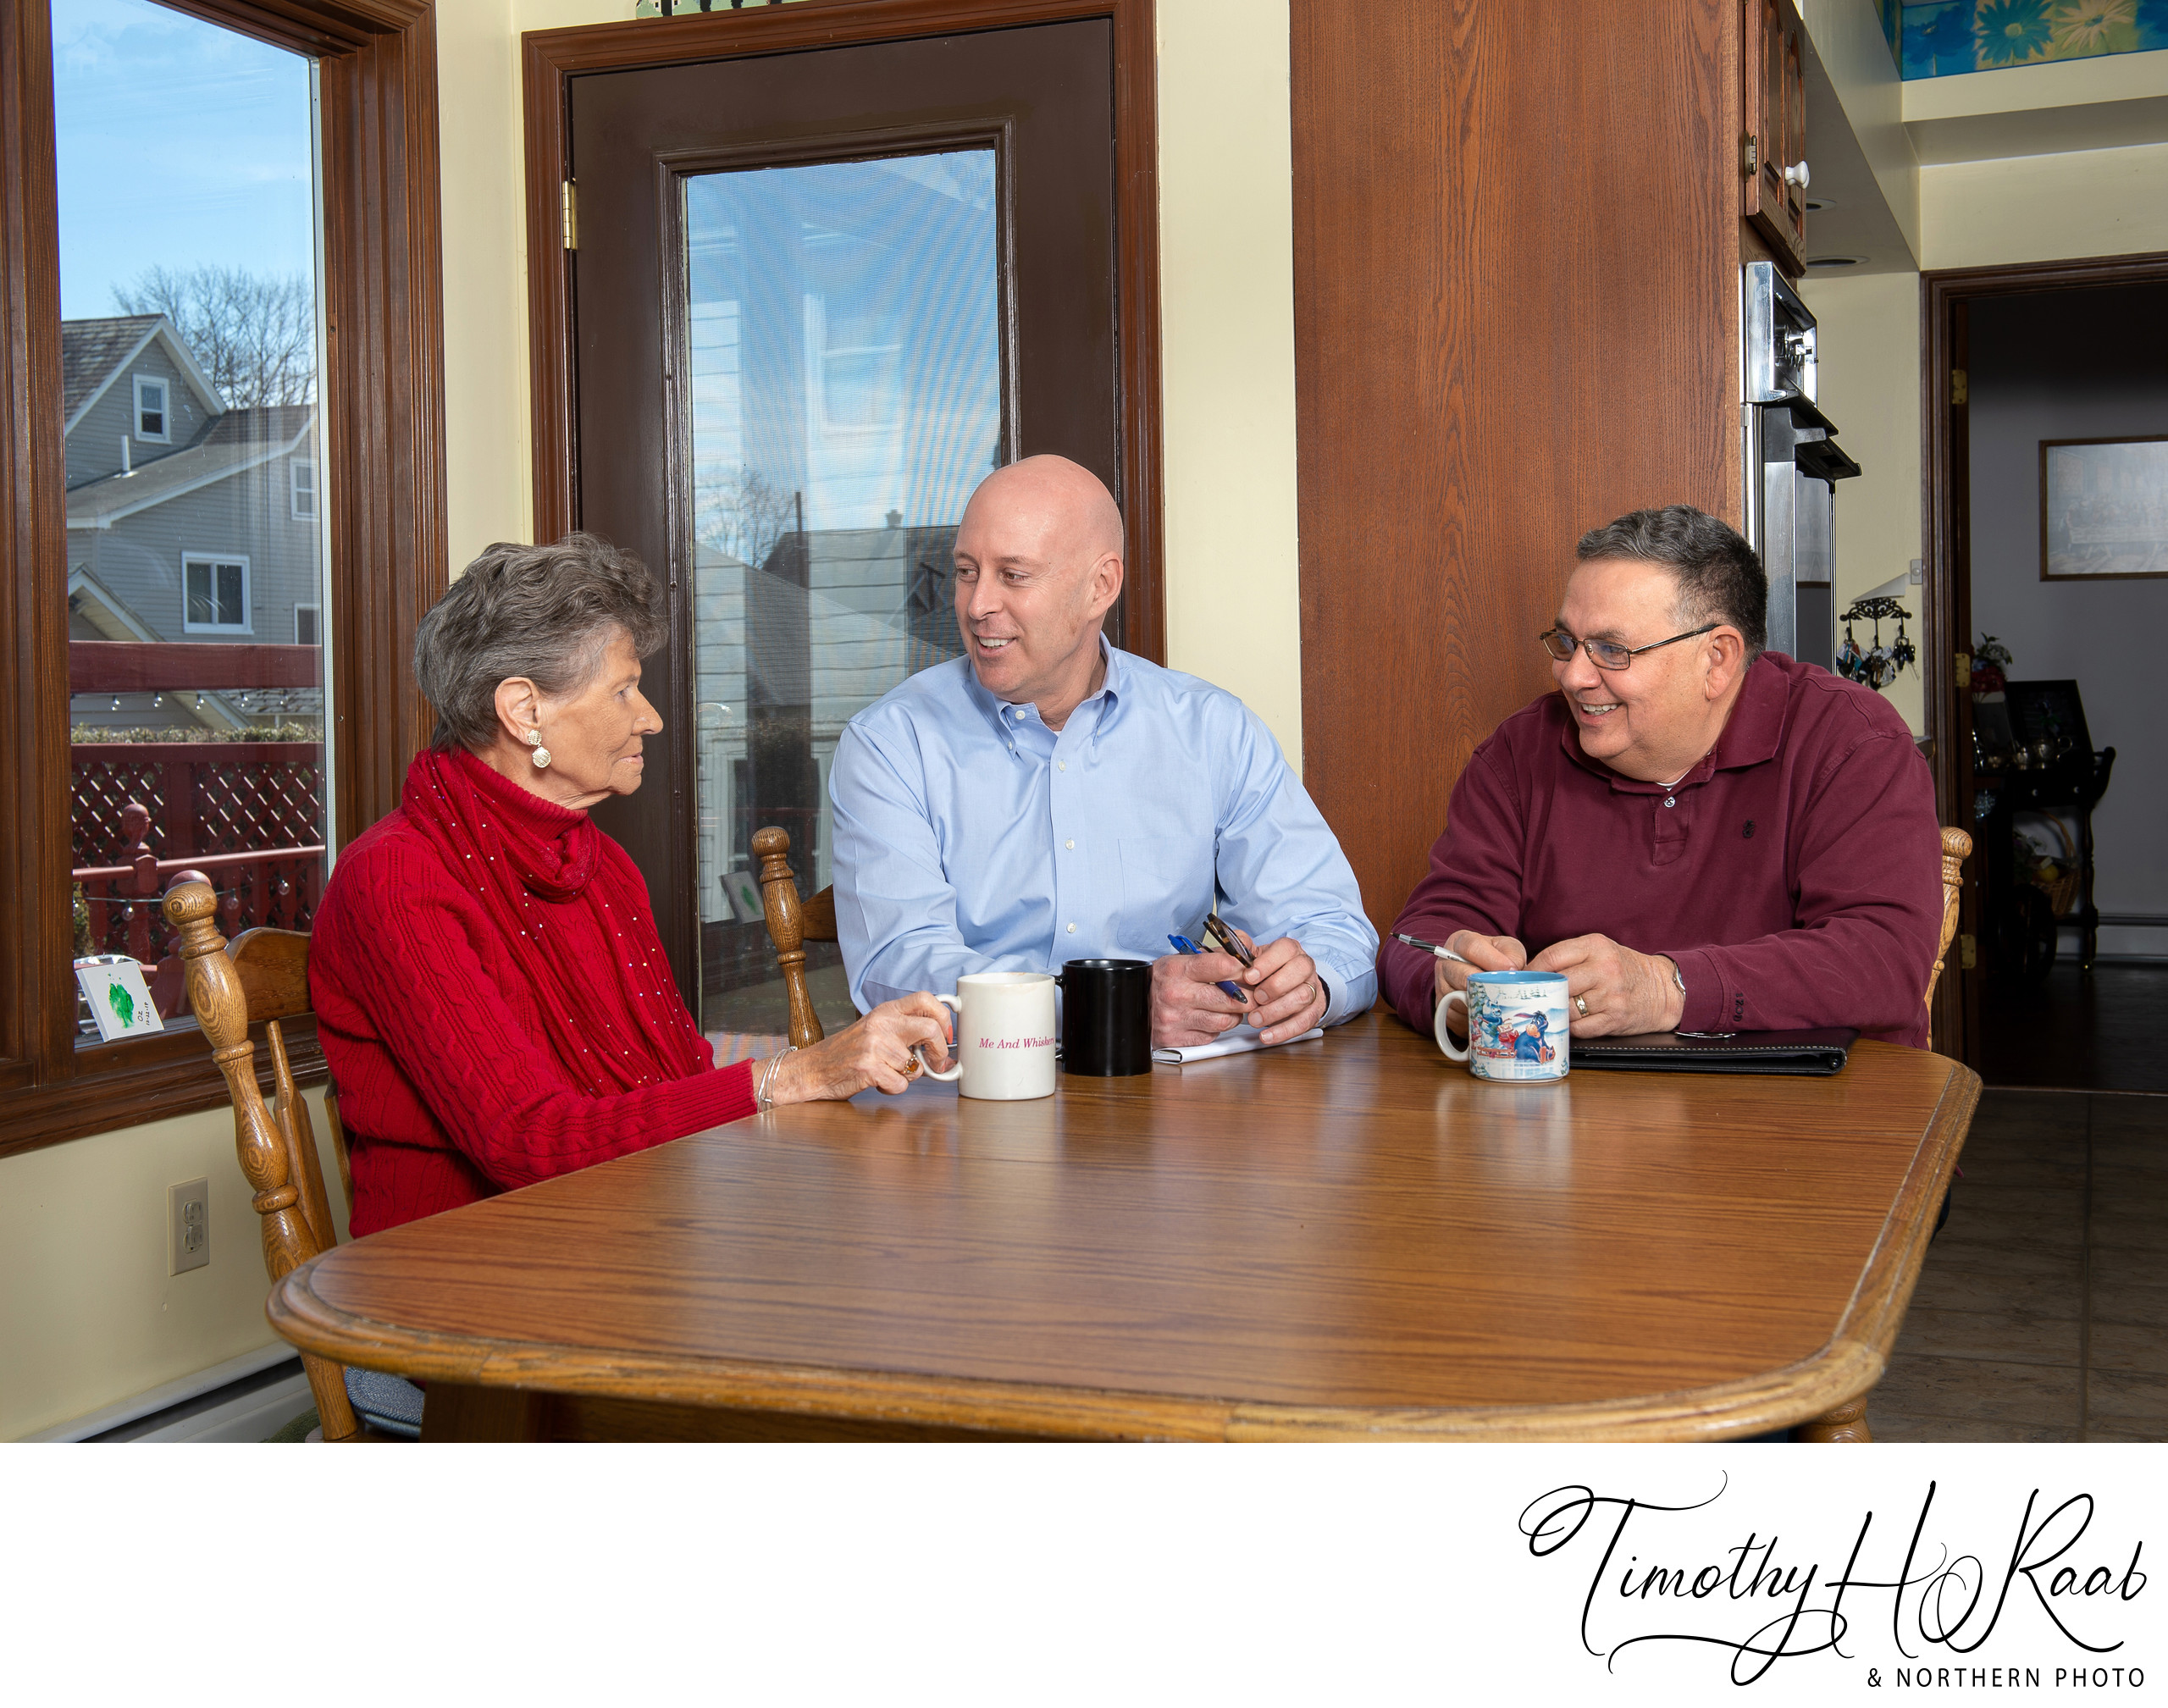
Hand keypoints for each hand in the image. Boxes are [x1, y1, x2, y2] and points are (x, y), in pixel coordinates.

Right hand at [764, 993, 952, 1103]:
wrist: (813, 1069)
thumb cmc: (847, 1052)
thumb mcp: (875, 1029)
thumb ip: (905, 1031)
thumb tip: (944, 1047)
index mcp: (885, 1011)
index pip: (926, 998)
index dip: (943, 1016)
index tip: (946, 1034)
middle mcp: (881, 1024)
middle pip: (931, 1028)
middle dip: (940, 1050)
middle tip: (937, 1062)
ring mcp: (875, 1046)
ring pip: (916, 1066)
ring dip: (907, 1076)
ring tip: (886, 1071)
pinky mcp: (869, 1068)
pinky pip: (901, 1084)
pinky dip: (893, 1088)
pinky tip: (877, 1081)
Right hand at [1151, 948, 1250, 1047]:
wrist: (1131, 1000)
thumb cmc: (1161, 980)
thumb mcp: (1181, 960)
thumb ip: (1213, 958)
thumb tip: (1245, 957)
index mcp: (1178, 969)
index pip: (1222, 966)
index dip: (1242, 969)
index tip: (1248, 972)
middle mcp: (1176, 994)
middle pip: (1230, 999)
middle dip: (1248, 998)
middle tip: (1251, 995)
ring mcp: (1176, 1019)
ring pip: (1224, 1021)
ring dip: (1233, 1016)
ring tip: (1228, 1008)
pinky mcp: (1175, 1038)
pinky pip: (1211, 1036)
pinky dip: (1215, 1029)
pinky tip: (1209, 1019)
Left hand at [1237, 934, 1328, 1043]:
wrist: (1288, 986)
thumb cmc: (1267, 972)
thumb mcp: (1253, 957)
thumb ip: (1241, 951)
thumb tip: (1229, 946)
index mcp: (1290, 950)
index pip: (1286, 949)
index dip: (1267, 963)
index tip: (1249, 976)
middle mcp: (1305, 967)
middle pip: (1300, 970)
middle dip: (1275, 986)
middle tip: (1255, 998)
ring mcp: (1312, 988)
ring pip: (1303, 997)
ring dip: (1276, 1011)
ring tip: (1255, 1019)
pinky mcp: (1314, 1011)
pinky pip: (1304, 1022)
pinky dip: (1284, 1031)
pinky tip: (1267, 1035)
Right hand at [1430, 930, 1527, 1034]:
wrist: (1478, 976)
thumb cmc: (1495, 959)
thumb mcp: (1506, 948)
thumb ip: (1514, 954)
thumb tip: (1516, 970)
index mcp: (1459, 942)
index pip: (1471, 947)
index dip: (1493, 959)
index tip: (1511, 969)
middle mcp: (1445, 963)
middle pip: (1463, 976)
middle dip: (1488, 985)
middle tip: (1506, 991)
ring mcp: (1441, 986)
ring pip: (1461, 999)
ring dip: (1482, 1003)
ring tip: (1498, 1002)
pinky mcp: (1442, 1007)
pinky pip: (1458, 1016)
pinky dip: (1475, 1016)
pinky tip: (1486, 1011)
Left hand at [1527, 935, 1684, 1036]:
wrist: (1663, 989)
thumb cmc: (1625, 969)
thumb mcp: (1601, 950)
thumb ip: (1570, 956)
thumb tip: (1532, 971)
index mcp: (1597, 947)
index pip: (1552, 957)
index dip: (1534, 970)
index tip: (1525, 978)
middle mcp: (1604, 970)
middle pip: (1557, 983)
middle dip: (1543, 992)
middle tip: (1534, 997)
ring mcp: (1611, 996)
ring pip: (1566, 1007)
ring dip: (1558, 1011)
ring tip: (1555, 1009)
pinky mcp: (1615, 1018)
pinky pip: (1580, 1027)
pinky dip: (1572, 1026)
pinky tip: (1573, 1020)